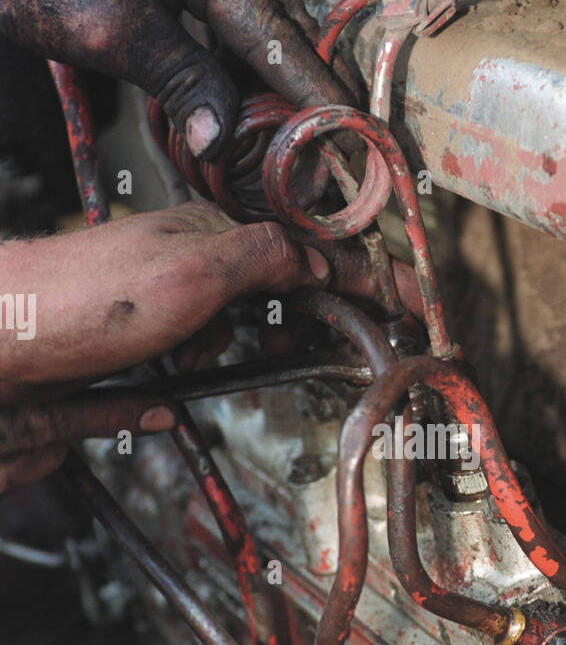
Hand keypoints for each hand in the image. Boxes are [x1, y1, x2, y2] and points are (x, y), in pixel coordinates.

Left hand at [0, 0, 349, 158]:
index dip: (317, 89)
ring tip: (293, 141)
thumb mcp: (114, 33)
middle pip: (276, 27)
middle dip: (302, 90)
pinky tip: (240, 108)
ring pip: (249, 29)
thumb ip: (182, 82)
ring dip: (266, 85)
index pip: (277, 33)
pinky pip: (218, 26)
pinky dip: (230, 69)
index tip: (352, 132)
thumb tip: (225, 139)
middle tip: (329, 149)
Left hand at [0, 200, 328, 490]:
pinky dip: (166, 399)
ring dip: (219, 361)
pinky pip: (160, 384)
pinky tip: (161, 407)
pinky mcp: (115, 359)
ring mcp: (146, 313)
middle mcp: (178, 270)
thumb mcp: (194, 269)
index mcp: (204, 237)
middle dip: (285, 326)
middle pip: (262, 297)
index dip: (353, 277)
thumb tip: (315, 259)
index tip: (404, 300)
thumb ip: (261, 258)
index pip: (297, 252)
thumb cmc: (82, 300)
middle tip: (297, 348)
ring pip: (215, 342)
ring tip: (193, 367)